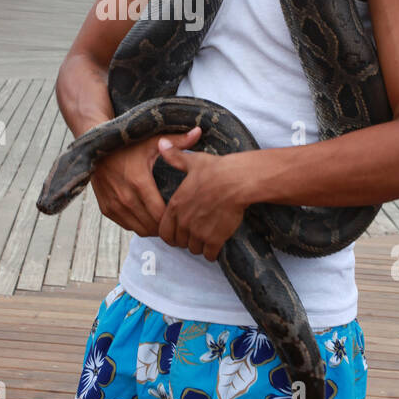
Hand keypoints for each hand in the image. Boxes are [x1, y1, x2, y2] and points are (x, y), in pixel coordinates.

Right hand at [90, 126, 201, 235]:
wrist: (96, 147)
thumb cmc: (126, 144)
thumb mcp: (151, 141)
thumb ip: (177, 141)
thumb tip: (199, 131)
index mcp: (139, 182)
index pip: (160, 214)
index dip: (174, 218)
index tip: (183, 214)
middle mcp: (125, 197)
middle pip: (152, 225)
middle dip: (165, 226)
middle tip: (177, 220)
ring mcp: (114, 205)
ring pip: (139, 229)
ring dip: (152, 228)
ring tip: (163, 221)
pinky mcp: (106, 209)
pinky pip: (127, 226)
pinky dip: (138, 225)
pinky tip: (147, 216)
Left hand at [156, 138, 247, 260]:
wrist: (238, 181)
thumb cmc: (216, 169)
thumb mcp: (193, 161)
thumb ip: (174, 157)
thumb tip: (160, 143)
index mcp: (176, 205)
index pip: (164, 231)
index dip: (170, 234)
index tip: (178, 234)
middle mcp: (184, 221)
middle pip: (179, 242)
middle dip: (185, 240)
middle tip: (194, 236)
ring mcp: (198, 232)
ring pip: (193, 249)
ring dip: (199, 246)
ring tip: (206, 239)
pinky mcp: (215, 239)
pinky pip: (209, 254)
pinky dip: (212, 253)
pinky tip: (216, 246)